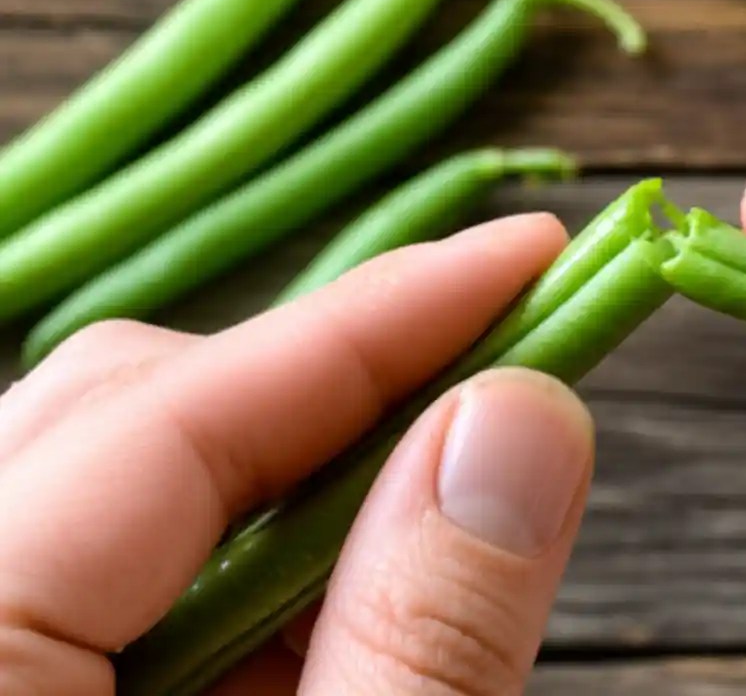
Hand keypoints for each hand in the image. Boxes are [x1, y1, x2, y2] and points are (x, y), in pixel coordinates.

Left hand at [0, 213, 596, 694]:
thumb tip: (520, 420)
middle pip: (119, 410)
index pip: (161, 409)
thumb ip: (422, 639)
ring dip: (303, 479)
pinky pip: (100, 567)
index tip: (527, 258)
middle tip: (512, 377)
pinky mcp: (9, 674)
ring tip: (452, 510)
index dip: (370, 318)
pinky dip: (247, 562)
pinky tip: (343, 611)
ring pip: (116, 477)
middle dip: (341, 384)